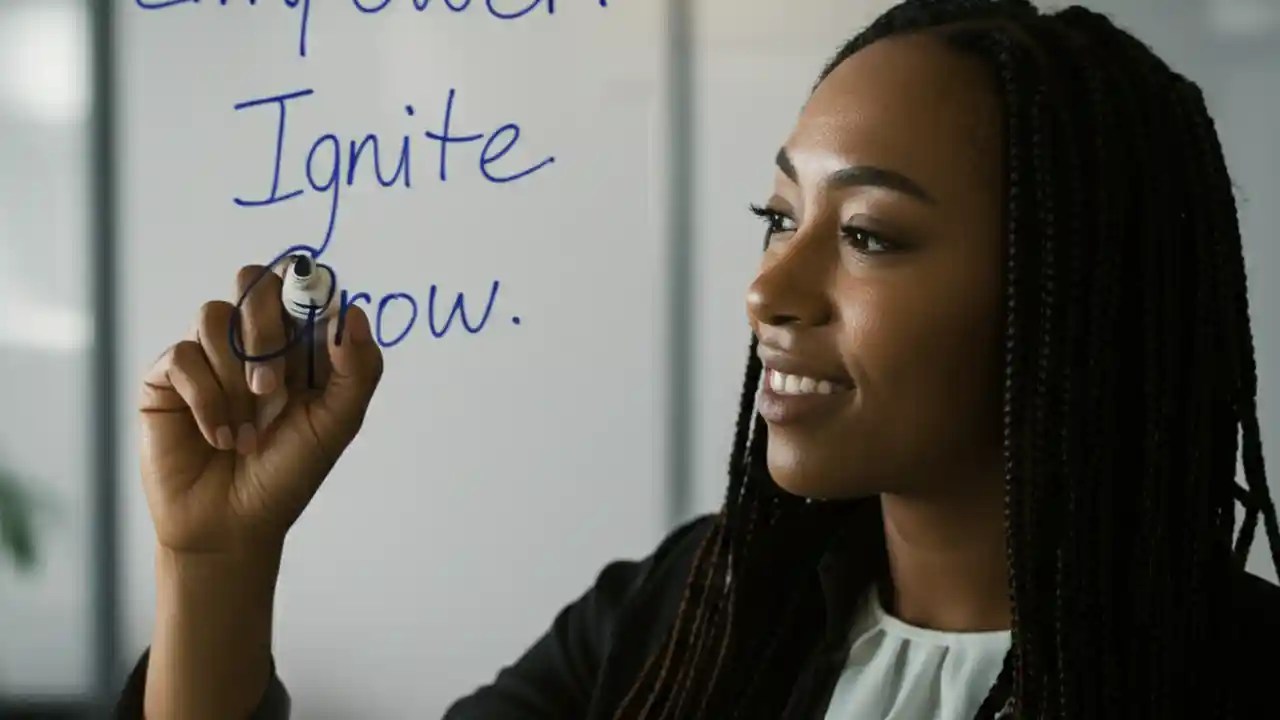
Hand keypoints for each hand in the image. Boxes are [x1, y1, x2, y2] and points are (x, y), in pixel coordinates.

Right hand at [138, 262, 383, 554]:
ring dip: (233, 376)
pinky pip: (183, 356)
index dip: (306, 289)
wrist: (233, 524)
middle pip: (254, 282)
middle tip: (270, 388)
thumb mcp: (338, 423)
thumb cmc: (288, 474)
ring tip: (247, 431)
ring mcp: (210, 355)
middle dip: (265, 331)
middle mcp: (254, 341)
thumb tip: (355, 312)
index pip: (301, 286)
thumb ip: (358, 369)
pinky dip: (206, 400)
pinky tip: (220, 437)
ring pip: (214, 315)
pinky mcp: (169, 377)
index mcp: (300, 344)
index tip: (314, 321)